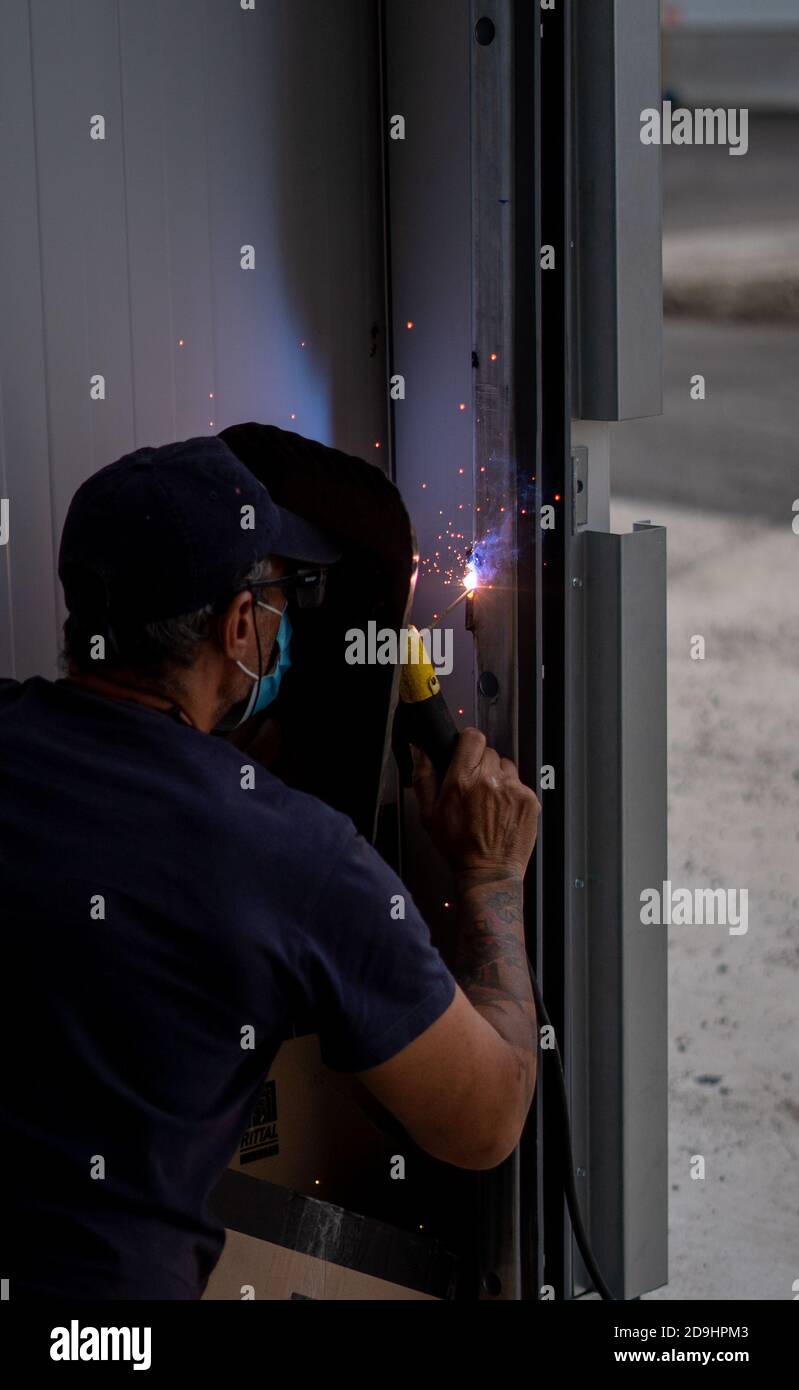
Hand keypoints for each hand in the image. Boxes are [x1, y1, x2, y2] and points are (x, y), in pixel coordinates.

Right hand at [412, 728, 540, 883]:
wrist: (489, 872)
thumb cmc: (458, 846)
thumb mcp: (429, 813)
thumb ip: (424, 776)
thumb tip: (421, 750)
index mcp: (463, 780)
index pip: (473, 737)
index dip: (468, 742)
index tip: (465, 752)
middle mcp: (490, 780)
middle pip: (489, 751)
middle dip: (480, 764)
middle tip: (474, 787)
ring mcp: (513, 789)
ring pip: (506, 766)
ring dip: (497, 777)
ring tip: (489, 801)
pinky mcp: (529, 800)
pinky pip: (519, 784)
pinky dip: (511, 793)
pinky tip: (501, 811)